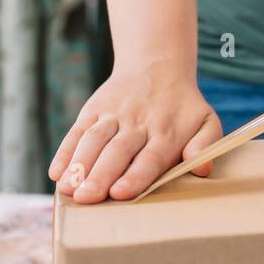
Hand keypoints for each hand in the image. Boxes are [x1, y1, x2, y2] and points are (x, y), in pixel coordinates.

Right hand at [47, 61, 223, 202]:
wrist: (157, 65)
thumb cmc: (183, 108)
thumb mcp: (206, 121)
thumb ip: (206, 145)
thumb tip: (203, 169)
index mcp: (167, 132)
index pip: (150, 157)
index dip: (135, 176)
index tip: (120, 193)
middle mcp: (138, 123)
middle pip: (118, 151)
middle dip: (101, 175)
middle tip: (87, 198)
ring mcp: (113, 115)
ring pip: (94, 140)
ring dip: (79, 165)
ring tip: (67, 189)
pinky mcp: (94, 110)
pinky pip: (77, 131)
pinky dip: (65, 151)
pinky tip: (56, 173)